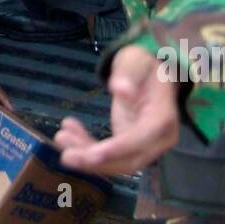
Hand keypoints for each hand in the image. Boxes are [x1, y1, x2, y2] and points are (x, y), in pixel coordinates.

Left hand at [54, 44, 179, 175]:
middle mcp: (158, 139)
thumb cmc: (143, 64)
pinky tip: (68, 132)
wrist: (150, 73)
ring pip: (115, 163)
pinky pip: (107, 155)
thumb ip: (129, 73)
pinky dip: (86, 148)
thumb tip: (122, 90)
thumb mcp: (136, 60)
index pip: (142, 139)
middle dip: (96, 162)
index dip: (118, 150)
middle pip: (128, 161)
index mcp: (163, 117)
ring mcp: (144, 146)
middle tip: (66, 155)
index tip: (92, 155)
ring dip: (86, 157)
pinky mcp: (128, 146)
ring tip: (61, 137)